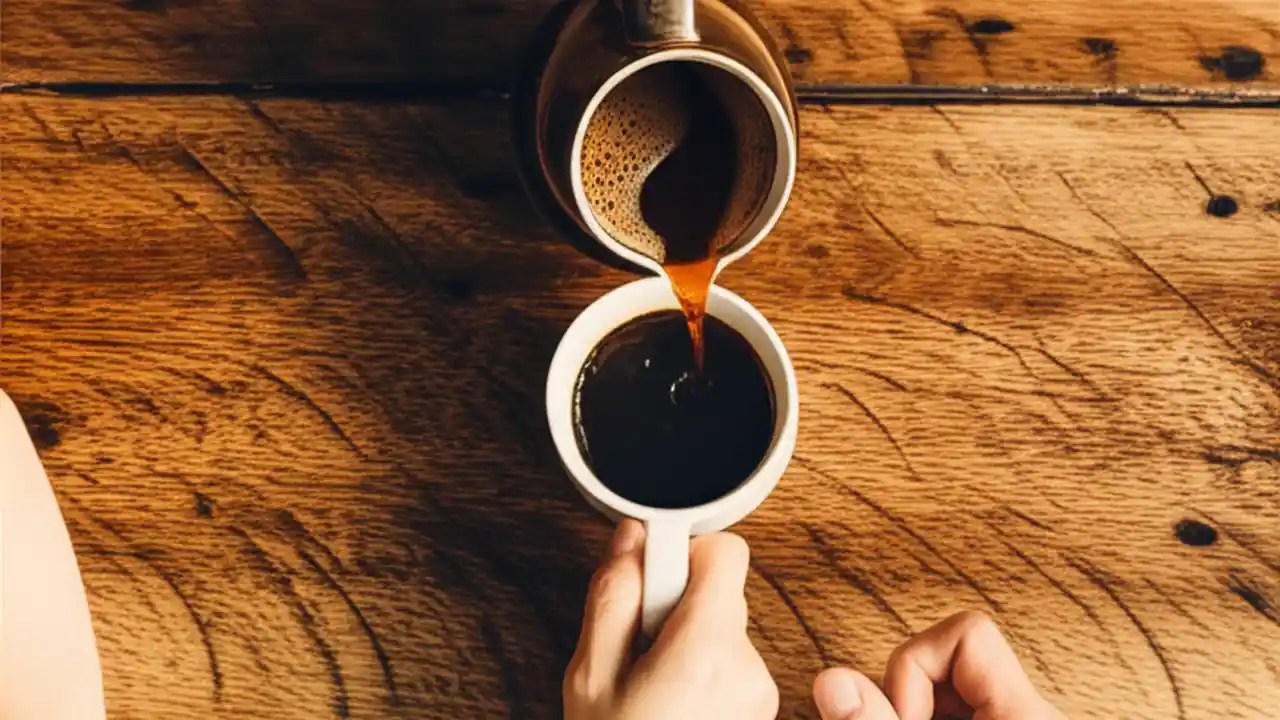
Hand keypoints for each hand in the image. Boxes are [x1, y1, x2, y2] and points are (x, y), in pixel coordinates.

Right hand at [564, 520, 778, 719]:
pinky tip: (669, 702)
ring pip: (723, 628)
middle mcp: (748, 672)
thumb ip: (614, 596)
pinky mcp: (758, 711)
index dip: (684, 552)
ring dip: (687, 640)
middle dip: (677, 605)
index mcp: (707, 653)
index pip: (727, 553)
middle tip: (637, 647)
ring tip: (651, 685)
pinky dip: (700, 669)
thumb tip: (633, 538)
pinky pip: (730, 662)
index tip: (651, 574)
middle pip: (722, 593)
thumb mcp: (590, 675)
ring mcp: (759, 696)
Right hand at [813, 611, 1065, 719]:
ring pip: (948, 695)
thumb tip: (831, 679)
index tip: (904, 716)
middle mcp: (1028, 713)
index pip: (967, 631)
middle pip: (948, 661)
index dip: (915, 665)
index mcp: (1025, 713)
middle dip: (907, 699)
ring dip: (916, 713)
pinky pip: (963, 715)